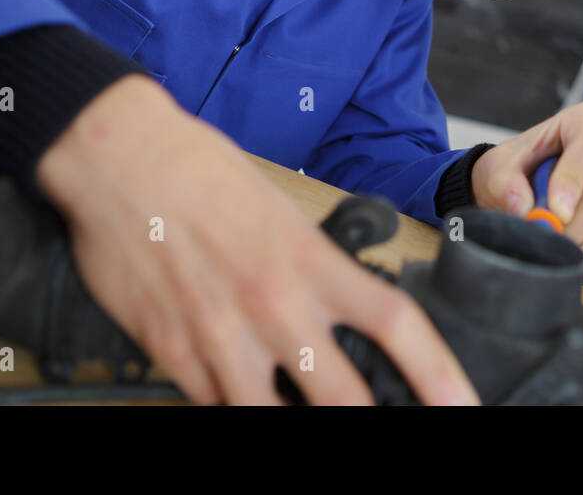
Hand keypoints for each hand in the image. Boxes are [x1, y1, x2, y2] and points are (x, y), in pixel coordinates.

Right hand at [37, 74, 478, 405]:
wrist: (121, 157)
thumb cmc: (201, 171)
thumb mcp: (280, 215)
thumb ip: (313, 271)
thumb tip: (338, 317)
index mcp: (312, 260)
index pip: (397, 324)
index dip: (439, 375)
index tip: (462, 407)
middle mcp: (275, 305)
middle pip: (346, 400)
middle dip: (372, 423)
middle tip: (386, 425)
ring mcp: (222, 337)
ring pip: (274, 420)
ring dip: (294, 423)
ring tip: (304, 413)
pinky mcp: (172, 354)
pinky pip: (214, 405)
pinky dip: (233, 404)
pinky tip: (239, 391)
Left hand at [470, 101, 582, 252]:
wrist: (520, 185)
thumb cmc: (515, 166)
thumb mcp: (497, 167)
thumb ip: (505, 183)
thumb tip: (524, 206)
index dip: (573, 180)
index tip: (555, 211)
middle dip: (574, 218)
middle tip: (545, 232)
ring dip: (574, 230)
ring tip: (545, 229)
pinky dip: (582, 239)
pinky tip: (560, 233)